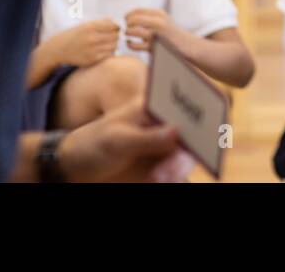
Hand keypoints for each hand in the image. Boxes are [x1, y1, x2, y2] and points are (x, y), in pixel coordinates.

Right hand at [51, 19, 119, 67]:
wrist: (58, 49)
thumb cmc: (75, 35)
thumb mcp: (86, 25)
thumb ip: (101, 23)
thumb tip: (116, 24)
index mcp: (90, 27)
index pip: (113, 26)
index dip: (116, 27)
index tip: (113, 29)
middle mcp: (91, 38)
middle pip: (115, 36)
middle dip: (115, 36)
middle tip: (111, 37)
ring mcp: (92, 50)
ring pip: (113, 46)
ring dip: (113, 44)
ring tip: (106, 43)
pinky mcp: (91, 60)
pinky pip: (108, 55)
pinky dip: (108, 52)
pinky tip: (102, 50)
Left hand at [57, 98, 196, 181]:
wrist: (79, 167)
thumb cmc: (94, 143)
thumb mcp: (115, 139)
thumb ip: (145, 137)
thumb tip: (176, 132)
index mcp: (156, 106)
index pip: (185, 104)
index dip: (202, 110)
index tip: (205, 123)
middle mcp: (166, 124)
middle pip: (193, 133)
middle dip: (188, 148)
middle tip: (175, 162)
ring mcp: (166, 147)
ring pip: (187, 156)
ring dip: (177, 167)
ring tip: (157, 178)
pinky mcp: (163, 167)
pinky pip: (177, 172)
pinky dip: (172, 177)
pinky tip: (156, 180)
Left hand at [124, 8, 174, 52]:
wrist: (188, 45)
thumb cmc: (171, 33)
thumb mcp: (162, 20)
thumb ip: (148, 17)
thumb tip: (128, 17)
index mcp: (158, 13)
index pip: (136, 11)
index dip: (128, 16)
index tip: (127, 22)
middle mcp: (157, 21)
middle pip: (132, 19)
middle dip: (127, 25)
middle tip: (127, 30)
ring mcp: (156, 34)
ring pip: (133, 31)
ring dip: (128, 33)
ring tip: (128, 36)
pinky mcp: (155, 46)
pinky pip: (135, 45)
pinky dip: (129, 44)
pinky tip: (130, 43)